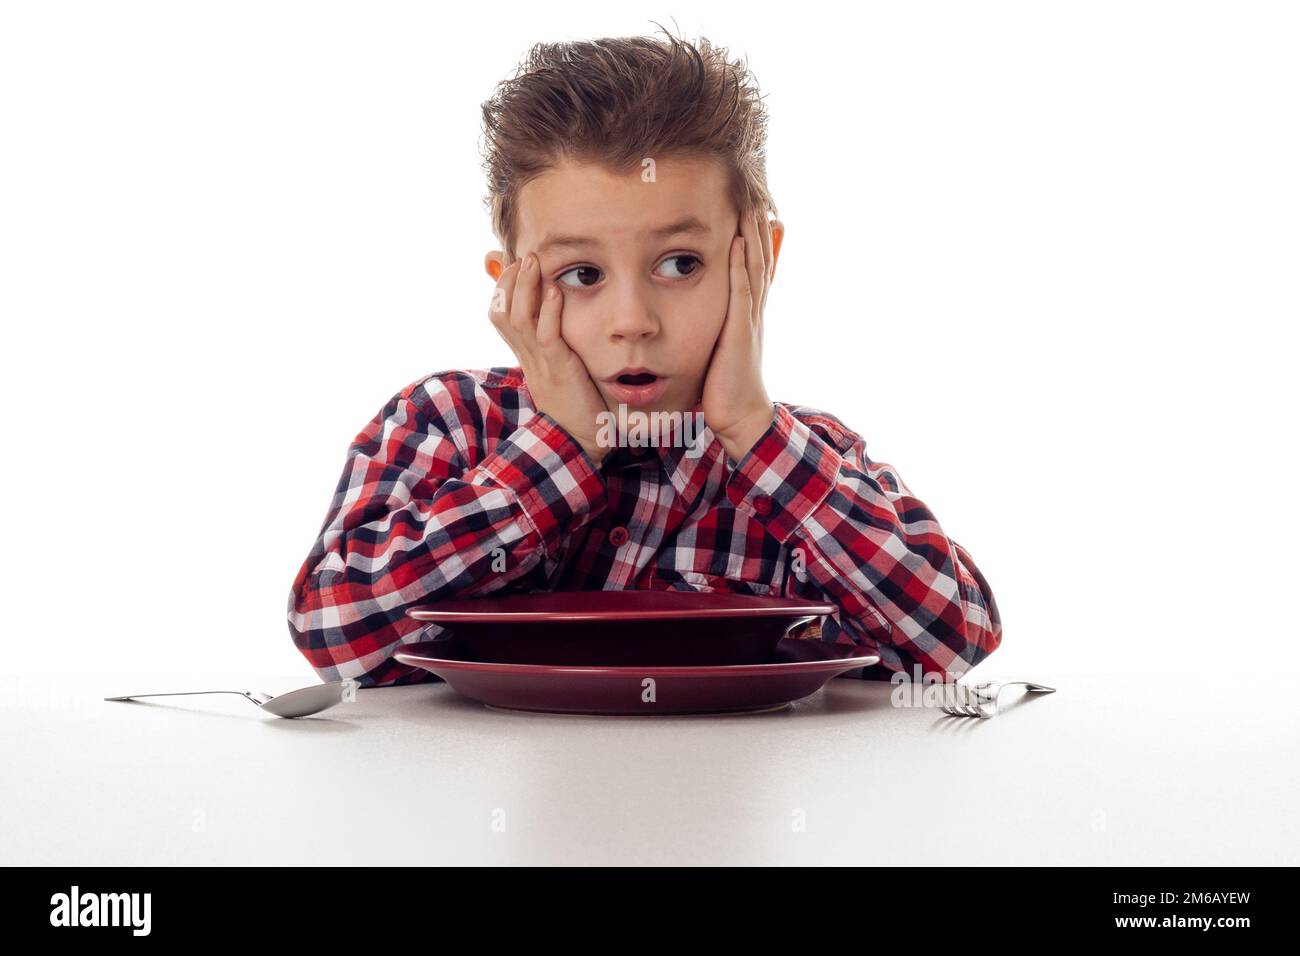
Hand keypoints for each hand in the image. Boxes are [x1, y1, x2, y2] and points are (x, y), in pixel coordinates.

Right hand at [488, 253, 610, 465]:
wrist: (578, 439)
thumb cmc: (574, 401)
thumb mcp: (556, 366)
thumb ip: (552, 341)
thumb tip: (553, 317)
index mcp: (523, 353)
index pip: (500, 313)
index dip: (502, 287)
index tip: (513, 264)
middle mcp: (525, 355)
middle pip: (502, 311)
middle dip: (509, 281)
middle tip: (524, 256)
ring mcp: (539, 361)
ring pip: (518, 319)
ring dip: (525, 288)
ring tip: (534, 262)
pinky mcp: (557, 368)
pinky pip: (547, 336)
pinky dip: (549, 312)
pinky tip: (555, 292)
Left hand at [700, 209, 777, 462]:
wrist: (738, 415)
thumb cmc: (724, 387)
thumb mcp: (719, 351)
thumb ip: (714, 331)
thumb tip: (704, 320)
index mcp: (746, 317)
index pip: (753, 272)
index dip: (755, 243)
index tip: (752, 215)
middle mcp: (751, 314)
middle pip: (759, 263)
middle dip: (758, 232)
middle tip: (757, 200)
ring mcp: (748, 321)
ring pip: (753, 271)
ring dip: (753, 239)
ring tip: (752, 209)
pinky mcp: (739, 332)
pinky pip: (740, 293)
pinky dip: (740, 267)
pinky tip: (737, 244)